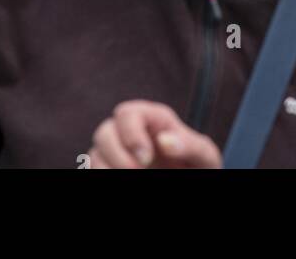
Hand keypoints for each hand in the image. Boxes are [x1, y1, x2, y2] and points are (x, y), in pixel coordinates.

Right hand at [88, 101, 222, 169]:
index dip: (131, 135)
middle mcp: (130, 132)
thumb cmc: (197, 165)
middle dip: (116, 154)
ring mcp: (118, 151)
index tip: (146, 159)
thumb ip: (190, 144)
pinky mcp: (110, 167)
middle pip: (104, 131)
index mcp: (153, 120)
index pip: (127, 113)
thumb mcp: (203, 155)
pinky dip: (100, 173)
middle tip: (136, 172)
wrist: (190, 179)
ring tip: (129, 179)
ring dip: (106, 168)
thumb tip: (165, 140)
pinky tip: (118, 182)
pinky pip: (92, 168)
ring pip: (95, 152)